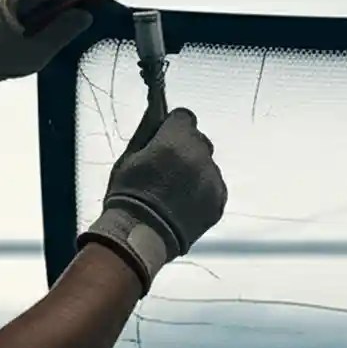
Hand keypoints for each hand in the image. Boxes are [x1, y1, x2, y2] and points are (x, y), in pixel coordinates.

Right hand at [80, 107, 227, 294]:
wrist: (140, 237)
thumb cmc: (128, 196)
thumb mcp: (127, 158)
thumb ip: (146, 132)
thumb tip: (155, 110)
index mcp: (175, 141)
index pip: (184, 116)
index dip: (171, 127)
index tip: (161, 139)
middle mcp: (199, 157)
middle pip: (198, 140)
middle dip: (184, 148)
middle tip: (164, 169)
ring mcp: (212, 180)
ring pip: (206, 165)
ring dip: (193, 171)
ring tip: (171, 193)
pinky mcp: (219, 201)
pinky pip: (213, 187)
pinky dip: (201, 192)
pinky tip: (181, 205)